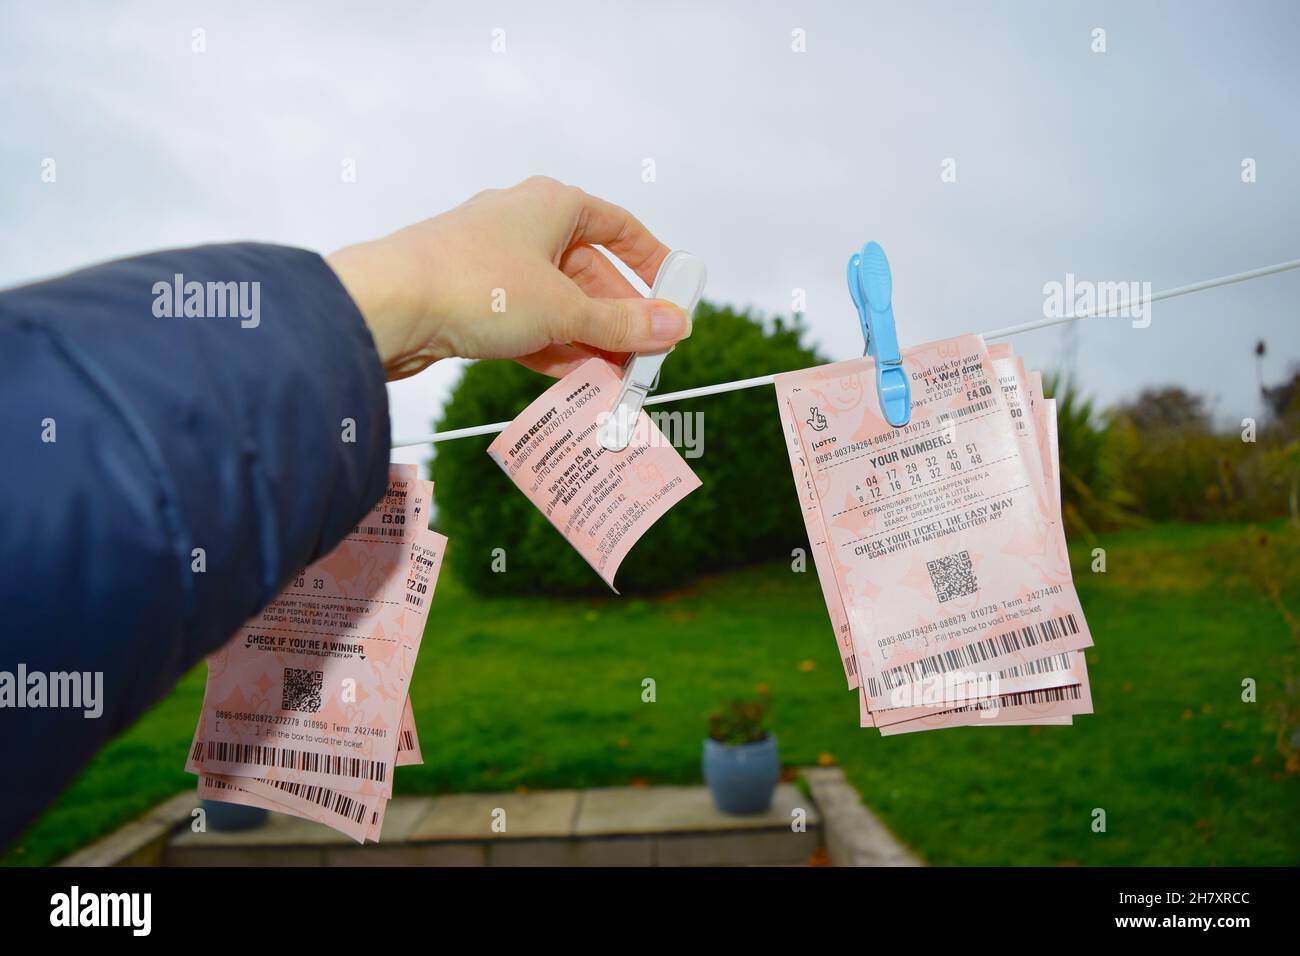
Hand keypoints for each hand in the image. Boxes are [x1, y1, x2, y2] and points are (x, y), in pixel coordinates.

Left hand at [326, 176, 690, 380]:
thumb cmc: (475, 284)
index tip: (674, 295)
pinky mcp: (471, 299)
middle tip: (646, 357)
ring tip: (616, 379)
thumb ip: (622, 322)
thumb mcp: (565, 309)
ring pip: (558, 302)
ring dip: (589, 340)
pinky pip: (527, 323)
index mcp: (552, 204)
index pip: (618, 226)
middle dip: (620, 317)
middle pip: (589, 272)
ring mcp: (494, 263)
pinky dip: (554, 348)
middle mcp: (524, 225)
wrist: (389, 306)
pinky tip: (575, 379)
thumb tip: (673, 325)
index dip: (651, 261)